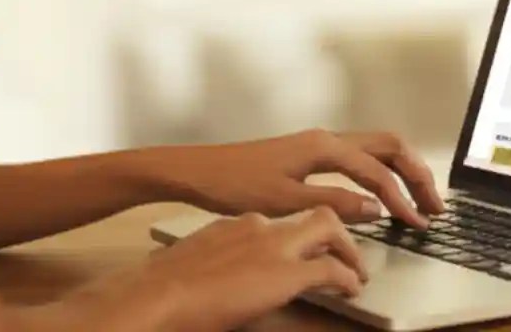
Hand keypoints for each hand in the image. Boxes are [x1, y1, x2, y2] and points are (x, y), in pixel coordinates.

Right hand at [63, 208, 365, 331]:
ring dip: (350, 250)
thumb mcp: (194, 265)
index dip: (298, 236)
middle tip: (348, 251)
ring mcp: (274, 245)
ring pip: (331, 228)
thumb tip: (222, 281)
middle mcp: (258, 225)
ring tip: (357, 272)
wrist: (152, 298)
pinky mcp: (286, 272)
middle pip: (314, 213)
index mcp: (235, 223)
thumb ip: (217, 262)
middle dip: (337, 231)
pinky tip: (351, 289)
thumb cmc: (160, 290)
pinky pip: (331, 269)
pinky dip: (347, 278)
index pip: (280, 221)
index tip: (303, 250)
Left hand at [160, 130, 444, 227]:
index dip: (401, 199)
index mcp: (325, 147)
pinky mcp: (313, 153)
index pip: (378, 172)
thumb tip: (376, 208)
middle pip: (390, 147)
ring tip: (419, 199)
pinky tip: (384, 192)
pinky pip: (362, 155)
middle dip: (417, 175)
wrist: (200, 171)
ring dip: (403, 171)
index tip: (417, 224)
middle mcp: (329, 138)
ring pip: (378, 148)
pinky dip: (382, 171)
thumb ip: (335, 203)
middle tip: (434, 206)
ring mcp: (322, 143)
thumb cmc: (236, 185)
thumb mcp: (287, 201)